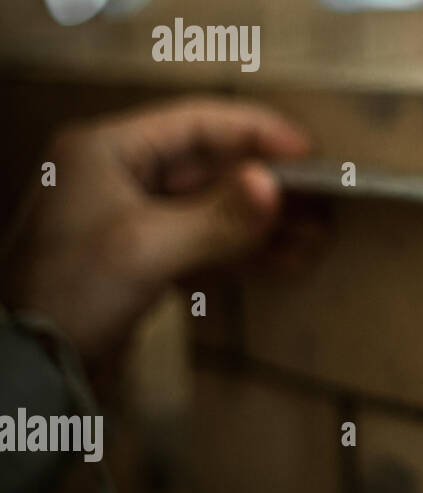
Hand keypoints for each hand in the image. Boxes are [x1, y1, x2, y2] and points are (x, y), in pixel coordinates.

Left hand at [0, 97, 310, 362]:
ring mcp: (132, 219)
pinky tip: (286, 263)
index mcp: (107, 150)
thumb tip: (274, 184)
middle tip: (322, 203)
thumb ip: (217, 216)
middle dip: (268, 186)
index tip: (310, 155)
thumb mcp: (147, 248)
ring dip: (264, 223)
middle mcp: (120, 175)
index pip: (198, 122)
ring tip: (316, 239)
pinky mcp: (143, 260)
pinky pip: (206, 244)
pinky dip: (245, 252)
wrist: (28, 370)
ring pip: (214, 207)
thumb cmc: (70, 292)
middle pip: (211, 165)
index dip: (258, 133)